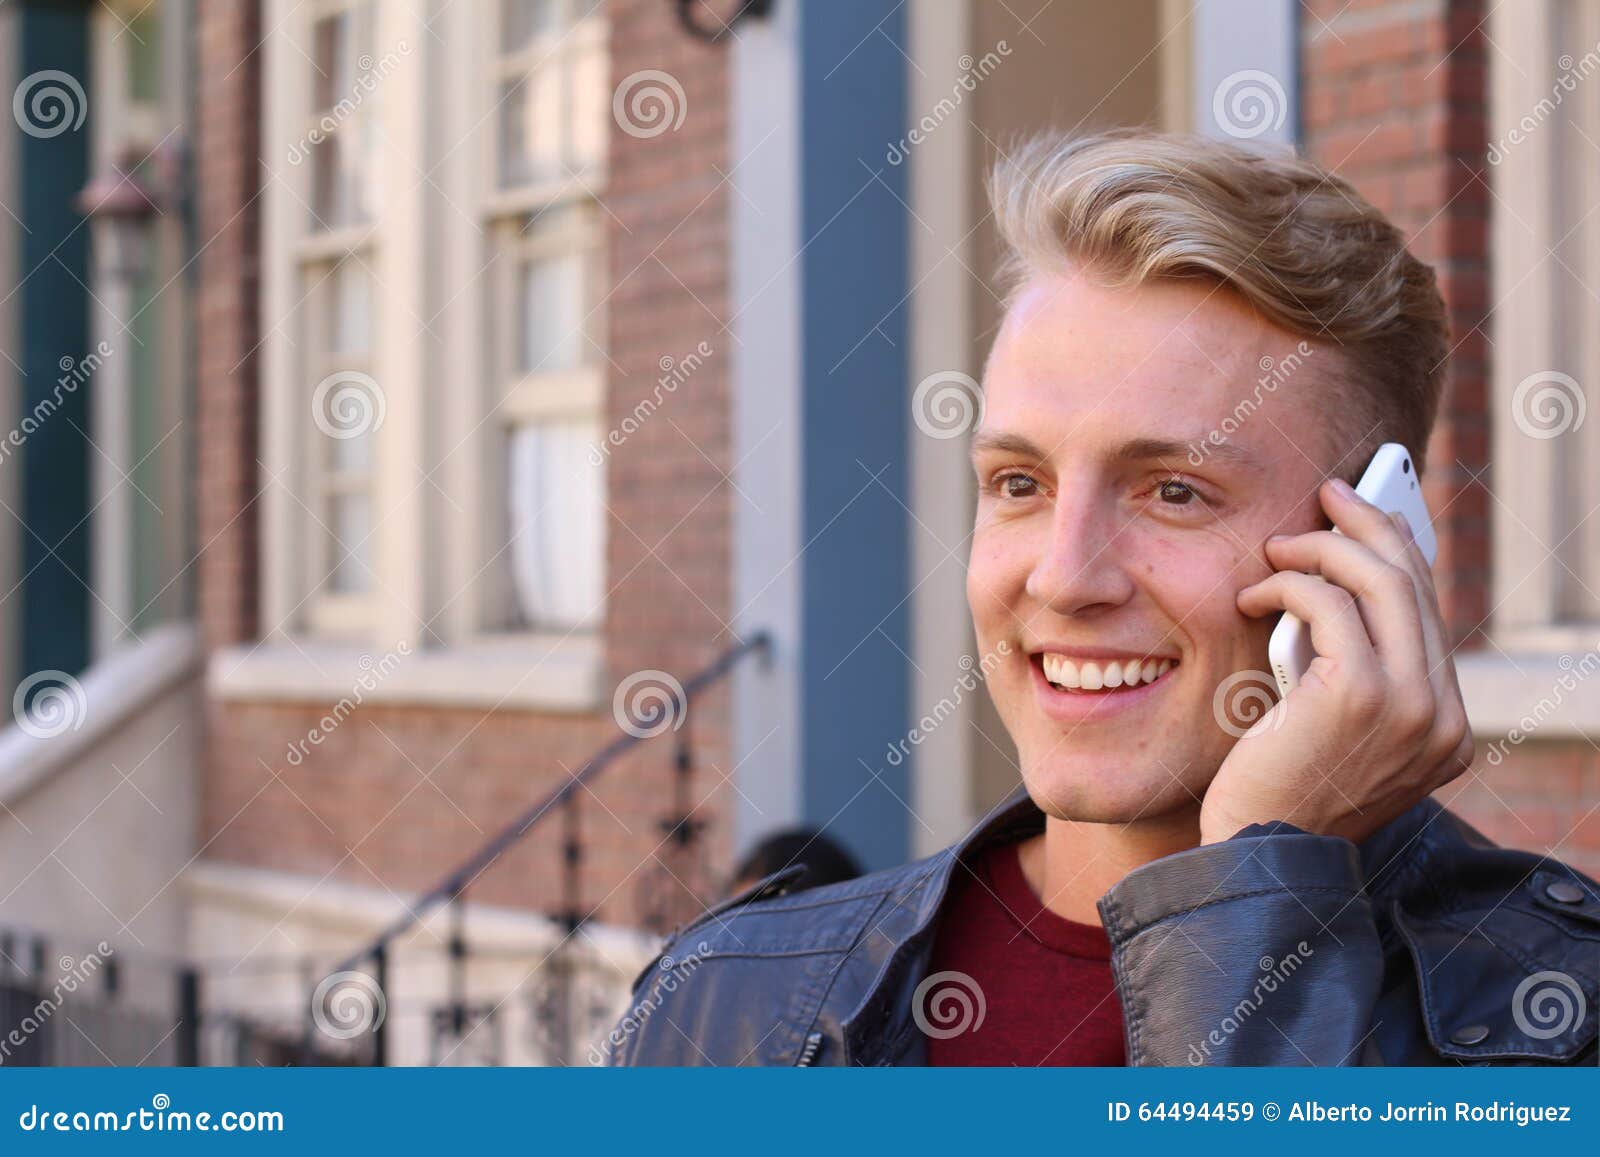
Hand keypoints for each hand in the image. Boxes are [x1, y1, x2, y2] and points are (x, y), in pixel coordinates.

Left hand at [1199, 476, 1473, 844]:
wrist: (1259, 854)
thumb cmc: (1279, 791)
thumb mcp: (1332, 730)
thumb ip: (1354, 675)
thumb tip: (1338, 595)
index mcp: (1445, 728)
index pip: (1428, 617)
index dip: (1398, 556)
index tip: (1366, 519)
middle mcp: (1443, 717)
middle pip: (1415, 587)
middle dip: (1371, 527)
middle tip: (1330, 494)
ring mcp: (1412, 706)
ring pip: (1380, 583)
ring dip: (1323, 548)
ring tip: (1278, 546)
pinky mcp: (1361, 694)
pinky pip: (1327, 605)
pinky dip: (1288, 584)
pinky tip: (1255, 593)